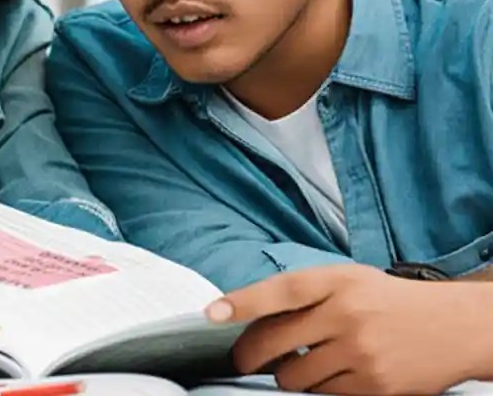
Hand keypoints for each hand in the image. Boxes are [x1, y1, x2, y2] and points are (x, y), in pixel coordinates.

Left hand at [207, 264, 491, 393]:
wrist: (454, 327)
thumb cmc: (387, 301)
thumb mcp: (348, 280)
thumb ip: (304, 294)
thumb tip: (246, 315)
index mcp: (338, 282)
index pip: (281, 290)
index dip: (242, 303)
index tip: (212, 313)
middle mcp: (348, 315)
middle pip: (275, 342)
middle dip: (250, 356)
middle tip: (244, 359)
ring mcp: (361, 353)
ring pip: (294, 377)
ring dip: (289, 375)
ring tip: (304, 363)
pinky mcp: (374, 387)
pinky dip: (318, 389)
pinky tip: (332, 375)